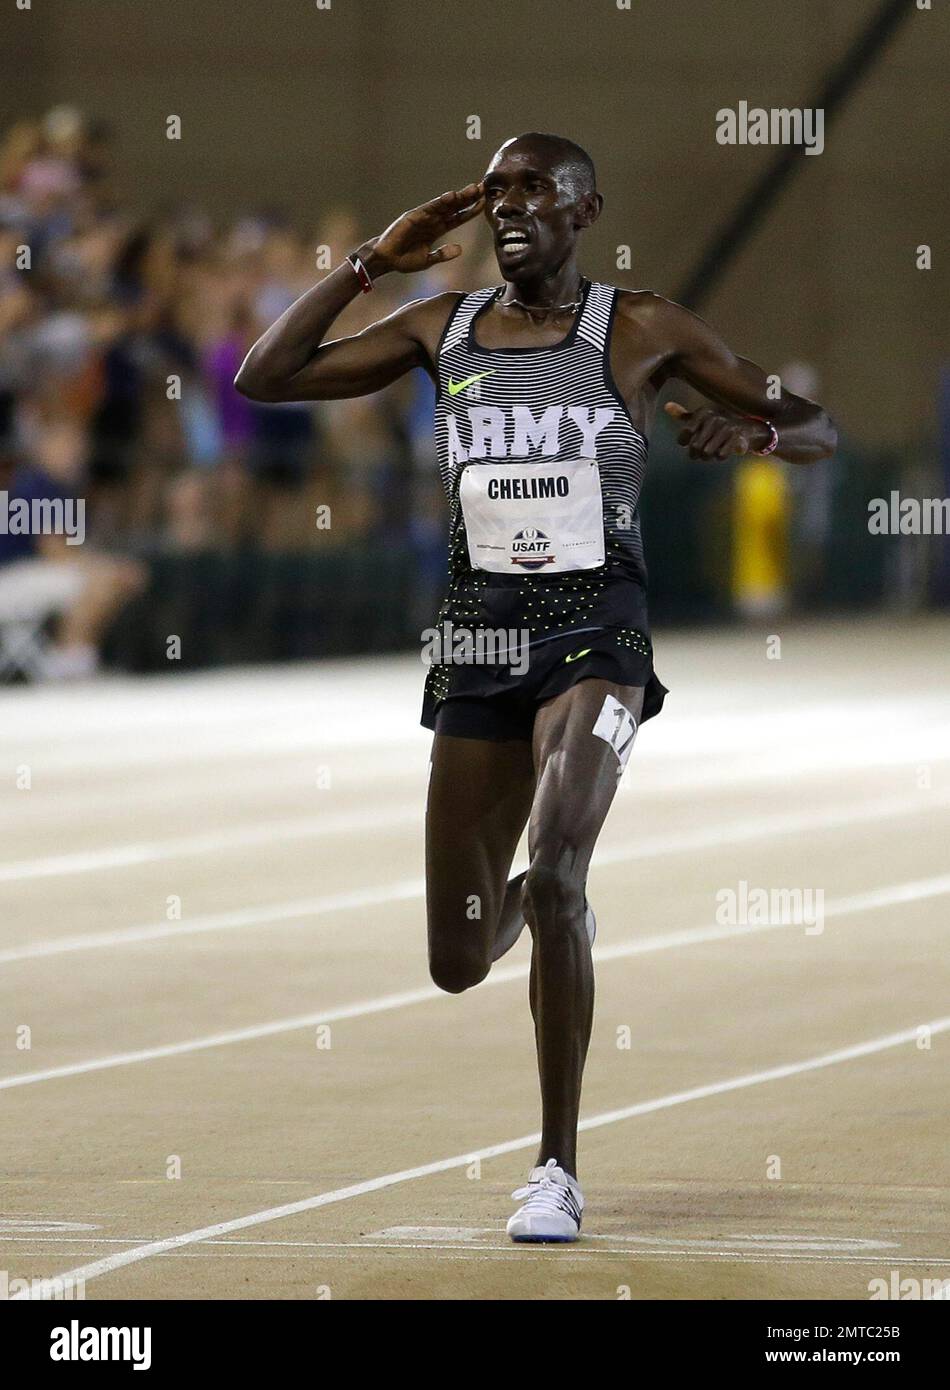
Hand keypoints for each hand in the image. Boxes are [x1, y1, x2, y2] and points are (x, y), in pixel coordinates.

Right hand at [360, 182, 484, 276]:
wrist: (386, 260)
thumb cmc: (404, 260)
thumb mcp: (428, 260)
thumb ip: (443, 254)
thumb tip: (460, 249)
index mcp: (437, 230)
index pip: (458, 218)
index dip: (471, 211)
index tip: (484, 203)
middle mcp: (432, 220)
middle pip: (454, 207)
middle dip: (468, 198)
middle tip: (483, 189)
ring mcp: (424, 216)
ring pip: (445, 205)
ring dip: (459, 197)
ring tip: (473, 189)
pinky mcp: (414, 216)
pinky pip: (429, 207)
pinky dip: (440, 201)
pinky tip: (452, 196)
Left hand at [664, 401, 764, 459]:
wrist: (746, 428)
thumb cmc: (717, 425)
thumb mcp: (700, 418)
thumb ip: (683, 415)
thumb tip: (666, 406)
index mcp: (703, 412)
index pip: (684, 434)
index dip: (685, 442)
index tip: (689, 441)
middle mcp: (714, 418)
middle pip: (695, 447)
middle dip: (696, 453)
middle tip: (702, 450)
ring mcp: (727, 427)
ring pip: (707, 453)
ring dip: (709, 456)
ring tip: (714, 449)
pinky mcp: (738, 437)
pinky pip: (720, 456)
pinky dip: (720, 457)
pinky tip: (725, 450)